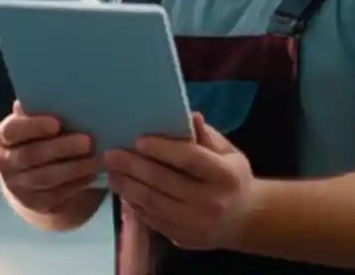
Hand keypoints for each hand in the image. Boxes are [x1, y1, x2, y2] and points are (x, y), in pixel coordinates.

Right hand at [0, 102, 103, 215]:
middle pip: (31, 156)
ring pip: (46, 177)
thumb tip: (54, 91)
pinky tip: (93, 173)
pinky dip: (76, 183)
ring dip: (74, 168)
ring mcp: (18, 185)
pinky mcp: (35, 202)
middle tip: (87, 142)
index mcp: (4, 136)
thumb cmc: (40, 137)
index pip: (13, 131)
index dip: (33, 127)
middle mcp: (5, 162)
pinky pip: (56, 194)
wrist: (32, 175)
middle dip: (61, 149)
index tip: (56, 123)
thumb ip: (42, 110)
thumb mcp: (38, 123)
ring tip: (97, 159)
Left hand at [105, 113, 257, 251]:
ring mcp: (196, 224)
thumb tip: (190, 116)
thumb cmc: (232, 178)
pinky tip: (123, 190)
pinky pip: (152, 220)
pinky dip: (135, 204)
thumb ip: (207, 136)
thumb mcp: (229, 153)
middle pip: (166, 182)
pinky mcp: (183, 239)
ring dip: (128, 187)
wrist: (243, 220)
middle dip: (135, 167)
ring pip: (154, 204)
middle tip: (112, 154)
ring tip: (111, 172)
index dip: (163, 149)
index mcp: (226, 176)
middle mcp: (212, 202)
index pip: (190, 160)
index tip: (138, 140)